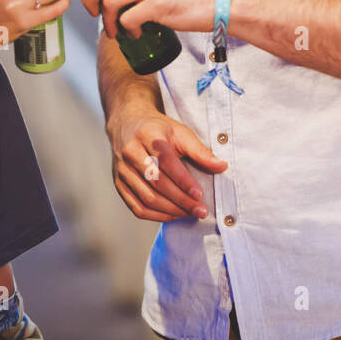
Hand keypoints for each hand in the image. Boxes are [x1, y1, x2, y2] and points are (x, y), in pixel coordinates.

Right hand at [108, 105, 226, 221]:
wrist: (127, 123)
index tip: (200, 195)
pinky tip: (172, 215)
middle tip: (200, 210)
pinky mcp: (118, 183)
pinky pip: (136, 207)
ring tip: (189, 213)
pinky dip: (156, 216)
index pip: (166, 163)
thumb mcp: (180, 132)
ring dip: (171, 210)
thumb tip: (222, 167)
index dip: (184, 181)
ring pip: (146, 198)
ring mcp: (122, 170)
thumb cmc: (157, 129)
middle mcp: (131, 153)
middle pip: (157, 183)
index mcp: (148, 136)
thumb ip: (200, 150)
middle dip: (181, 200)